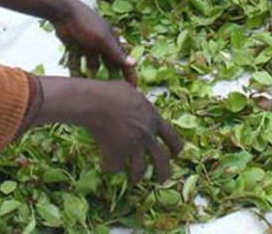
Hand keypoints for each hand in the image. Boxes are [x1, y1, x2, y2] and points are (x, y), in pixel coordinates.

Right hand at [35, 77, 183, 182]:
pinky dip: (111, 168)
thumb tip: (136, 101)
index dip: (176, 147)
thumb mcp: (131, 91)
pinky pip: (116, 167)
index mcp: (153, 118)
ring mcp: (133, 146)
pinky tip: (107, 166)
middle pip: (162, 159)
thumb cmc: (110, 91)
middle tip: (162, 179)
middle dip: (164, 172)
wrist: (95, 102)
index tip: (176, 155)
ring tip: (134, 180)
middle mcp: (147, 135)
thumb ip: (138, 102)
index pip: (172, 136)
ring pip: (140, 169)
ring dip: (137, 176)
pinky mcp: (117, 154)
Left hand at [53, 1, 136, 83]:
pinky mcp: (74, 46)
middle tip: (110, 93)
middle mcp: (101, 44)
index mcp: (111, 41)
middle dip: (111, 77)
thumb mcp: (102, 39)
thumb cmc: (85, 23)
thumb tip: (134, 63)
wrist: (62, 11)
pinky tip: (74, 81)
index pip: (123, 60)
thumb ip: (116, 52)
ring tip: (91, 87)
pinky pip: (76, 62)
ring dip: (92, 76)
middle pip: (109, 64)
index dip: (129, 74)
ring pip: (92, 66)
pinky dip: (75, 71)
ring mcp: (88, 45)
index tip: (132, 89)